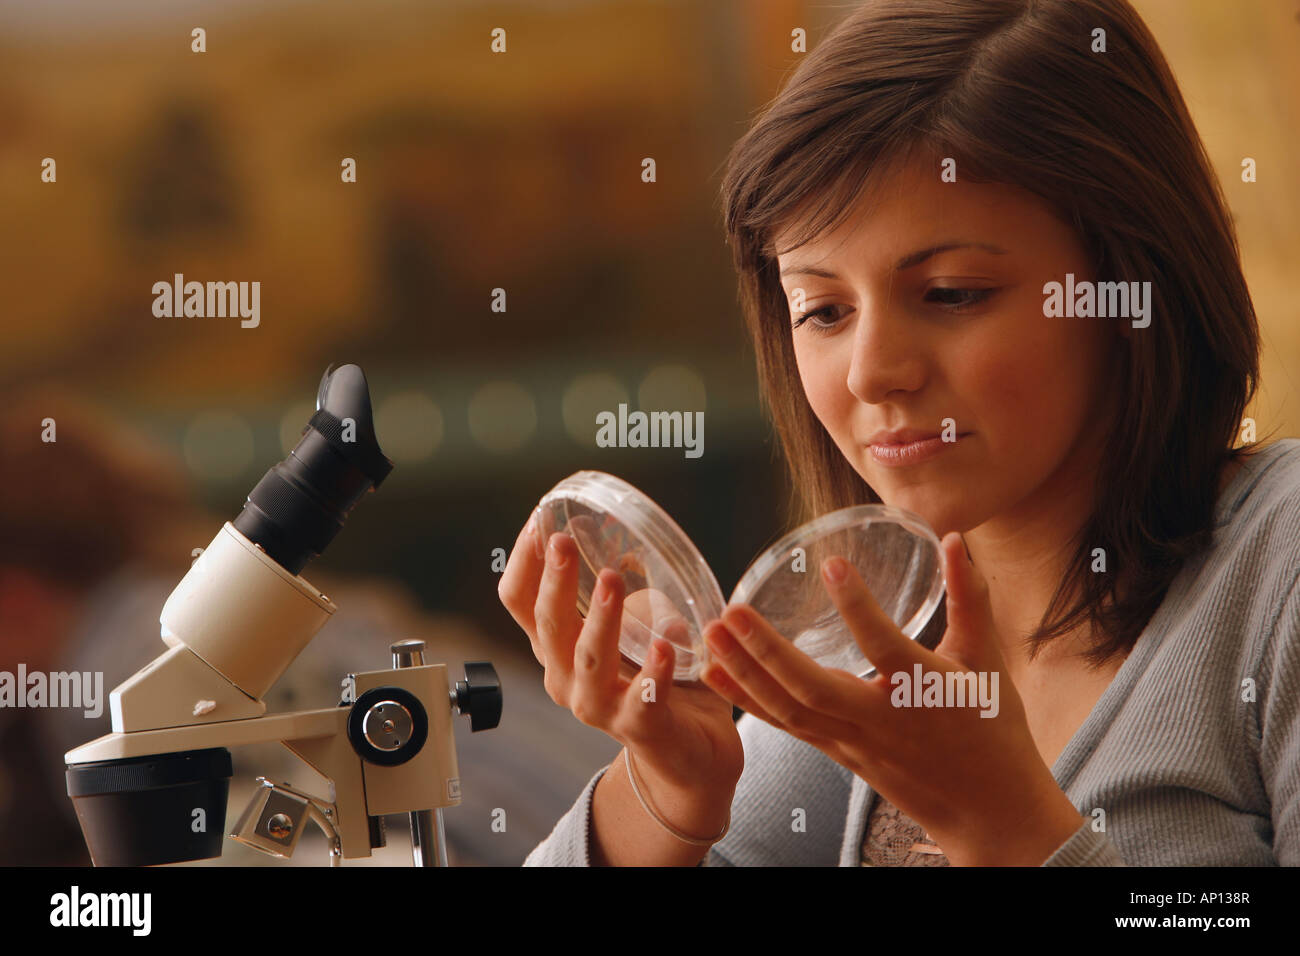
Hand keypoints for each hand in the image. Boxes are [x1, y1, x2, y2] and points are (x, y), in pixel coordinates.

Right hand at [497, 510, 742, 808]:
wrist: (687, 756)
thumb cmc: (655, 686)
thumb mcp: (631, 632)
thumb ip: (628, 601)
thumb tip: (633, 561)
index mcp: (557, 649)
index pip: (520, 601)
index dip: (524, 561)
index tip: (539, 521)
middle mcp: (565, 678)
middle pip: (547, 625)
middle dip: (555, 581)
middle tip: (564, 541)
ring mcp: (598, 706)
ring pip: (588, 659)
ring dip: (600, 618)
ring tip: (614, 581)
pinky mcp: (638, 727)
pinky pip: (642, 699)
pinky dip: (653, 671)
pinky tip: (664, 646)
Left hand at [698, 532, 1085, 864]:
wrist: (984, 807)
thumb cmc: (991, 727)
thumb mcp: (987, 660)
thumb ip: (969, 598)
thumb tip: (951, 538)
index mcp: (927, 693)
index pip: (886, 648)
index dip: (860, 608)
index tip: (832, 567)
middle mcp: (883, 722)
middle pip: (815, 690)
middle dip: (767, 652)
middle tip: (732, 611)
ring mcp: (854, 742)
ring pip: (790, 712)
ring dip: (745, 674)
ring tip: (711, 634)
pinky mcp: (836, 752)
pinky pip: (785, 726)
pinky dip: (748, 700)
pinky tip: (715, 672)